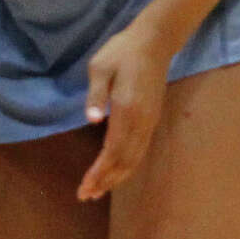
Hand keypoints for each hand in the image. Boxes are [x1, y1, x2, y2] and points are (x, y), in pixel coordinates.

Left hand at [77, 23, 170, 200]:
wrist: (154, 42)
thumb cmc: (121, 52)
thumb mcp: (99, 67)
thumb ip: (95, 94)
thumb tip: (92, 120)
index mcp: (126, 109)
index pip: (112, 150)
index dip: (100, 172)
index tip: (85, 187)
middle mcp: (141, 121)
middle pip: (124, 160)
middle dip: (106, 180)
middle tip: (86, 195)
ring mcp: (149, 121)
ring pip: (135, 158)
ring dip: (117, 176)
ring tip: (98, 190)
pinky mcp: (152, 119)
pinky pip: (140, 150)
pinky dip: (127, 165)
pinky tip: (116, 171)